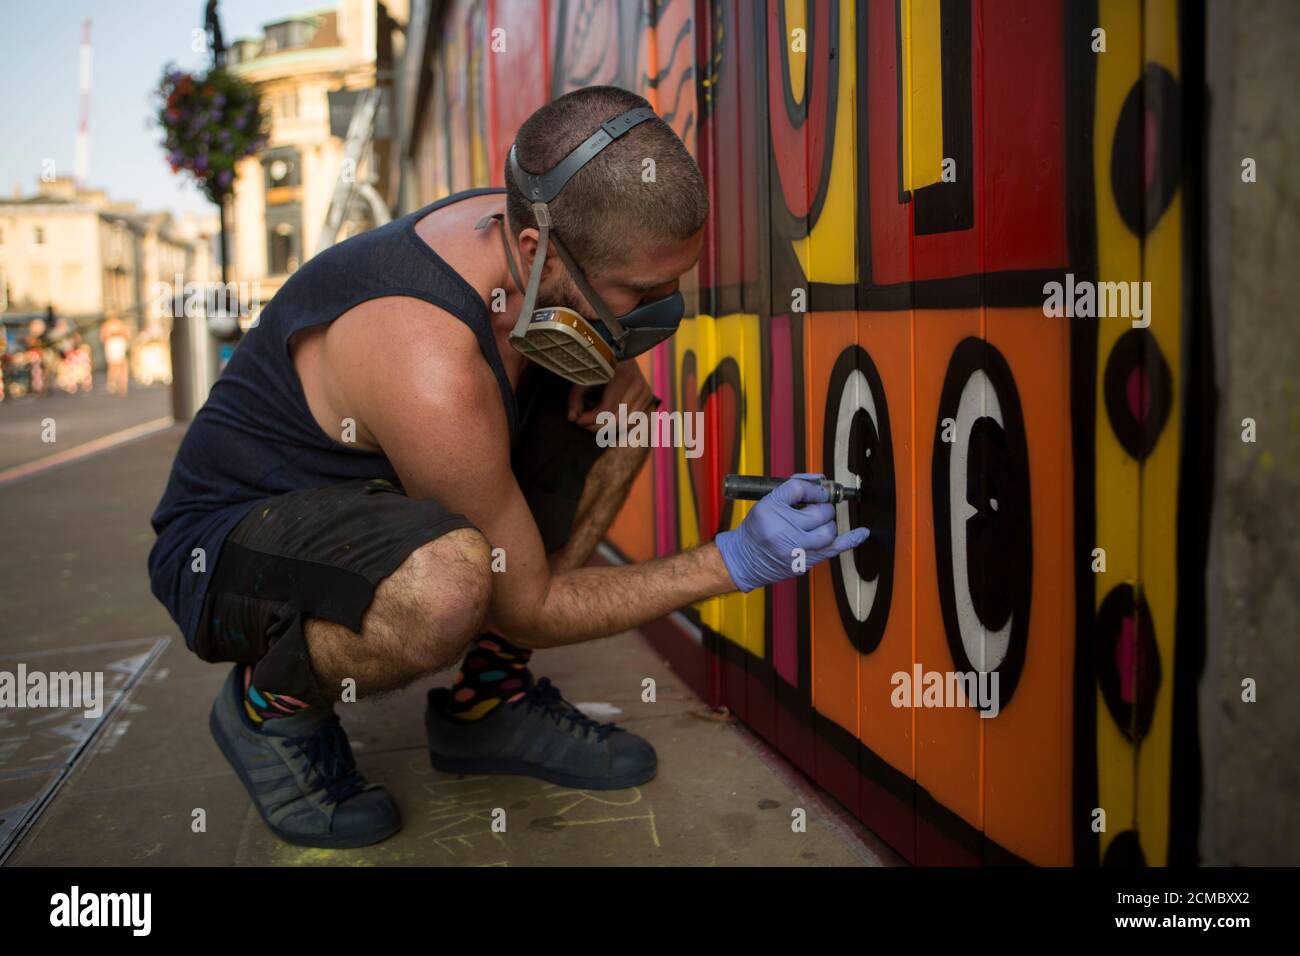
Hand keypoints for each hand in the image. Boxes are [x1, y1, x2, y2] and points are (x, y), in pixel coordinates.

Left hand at [568, 359, 654, 430]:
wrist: (620, 350)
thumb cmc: (599, 363)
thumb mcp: (584, 376)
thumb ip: (576, 397)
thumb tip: (572, 418)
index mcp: (622, 375)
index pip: (607, 408)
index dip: (591, 419)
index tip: (578, 421)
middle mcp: (638, 384)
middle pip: (617, 419)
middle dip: (597, 426)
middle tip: (584, 424)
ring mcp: (646, 391)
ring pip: (626, 423)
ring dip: (608, 427)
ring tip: (593, 422)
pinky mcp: (648, 397)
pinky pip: (634, 421)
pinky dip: (619, 424)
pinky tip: (607, 419)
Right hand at [715, 473, 868, 592]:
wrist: (743, 560)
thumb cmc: (756, 530)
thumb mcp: (766, 502)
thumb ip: (793, 488)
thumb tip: (822, 480)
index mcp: (770, 510)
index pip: (799, 490)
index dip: (813, 488)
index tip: (819, 489)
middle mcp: (782, 530)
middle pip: (819, 511)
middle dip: (821, 507)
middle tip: (815, 509)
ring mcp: (795, 549)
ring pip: (828, 530)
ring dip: (827, 523)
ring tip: (816, 524)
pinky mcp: (804, 562)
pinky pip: (834, 549)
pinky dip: (851, 540)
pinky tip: (863, 532)